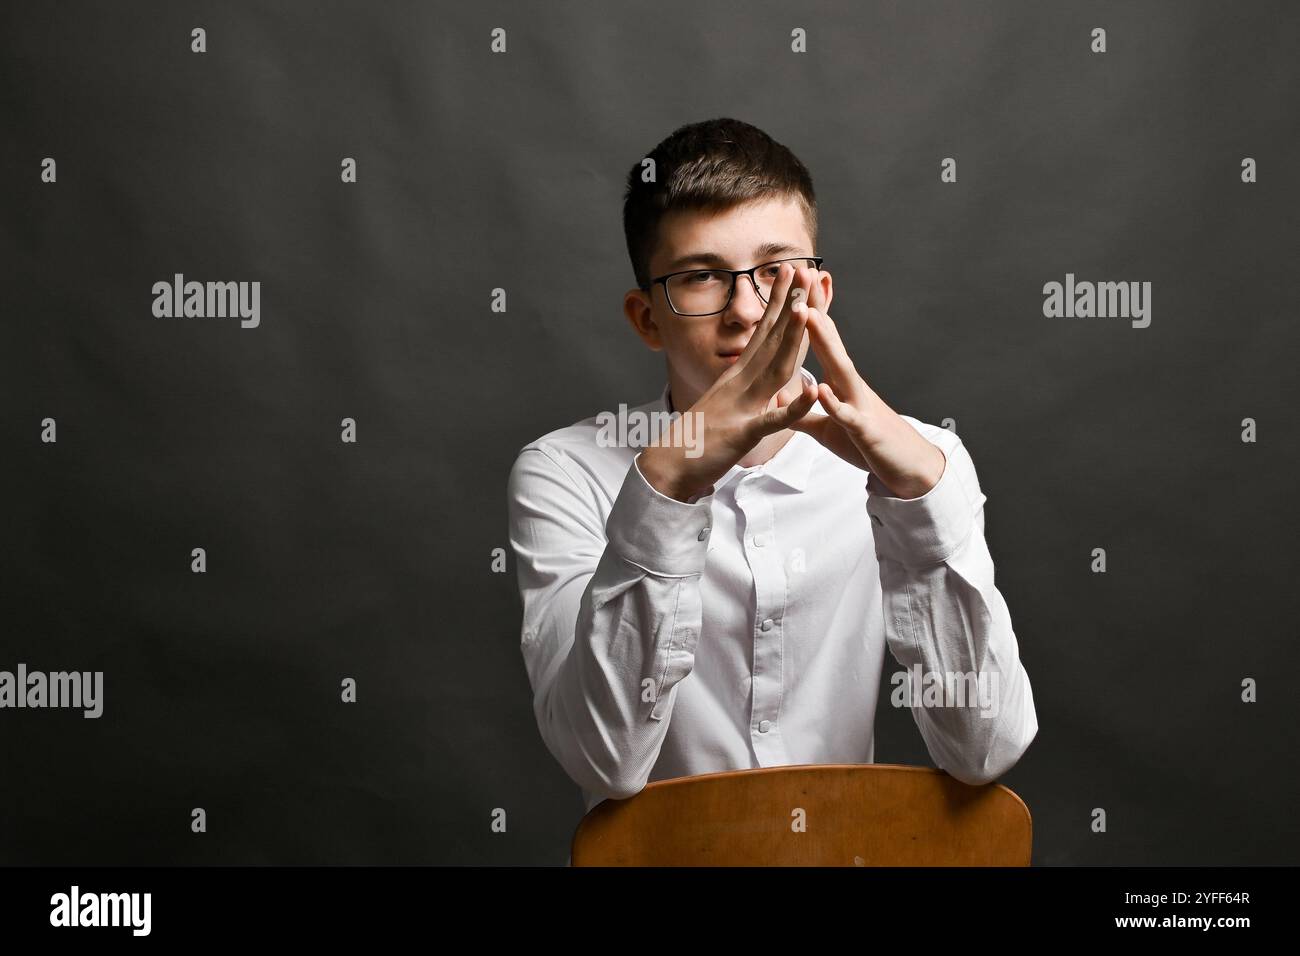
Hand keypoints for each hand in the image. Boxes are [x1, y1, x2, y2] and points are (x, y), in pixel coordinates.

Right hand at [638, 262, 819, 501]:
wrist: (669, 465)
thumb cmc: (697, 438)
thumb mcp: (724, 404)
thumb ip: (741, 387)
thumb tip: (751, 371)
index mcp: (738, 376)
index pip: (763, 332)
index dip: (779, 302)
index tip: (790, 274)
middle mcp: (740, 383)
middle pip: (770, 339)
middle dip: (788, 304)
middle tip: (801, 269)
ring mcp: (742, 406)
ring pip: (774, 368)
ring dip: (791, 340)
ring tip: (807, 311)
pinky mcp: (744, 433)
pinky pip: (773, 419)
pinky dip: (793, 406)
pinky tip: (812, 391)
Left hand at [774, 282, 946, 498]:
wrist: (905, 468)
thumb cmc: (866, 444)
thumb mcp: (827, 427)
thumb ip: (802, 412)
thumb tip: (779, 398)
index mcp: (839, 382)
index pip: (821, 340)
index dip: (807, 312)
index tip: (796, 282)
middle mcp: (850, 386)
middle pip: (831, 341)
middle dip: (816, 309)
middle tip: (804, 276)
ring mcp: (859, 404)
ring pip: (841, 369)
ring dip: (826, 342)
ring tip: (809, 316)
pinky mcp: (865, 430)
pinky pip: (848, 415)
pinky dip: (835, 403)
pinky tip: (822, 389)